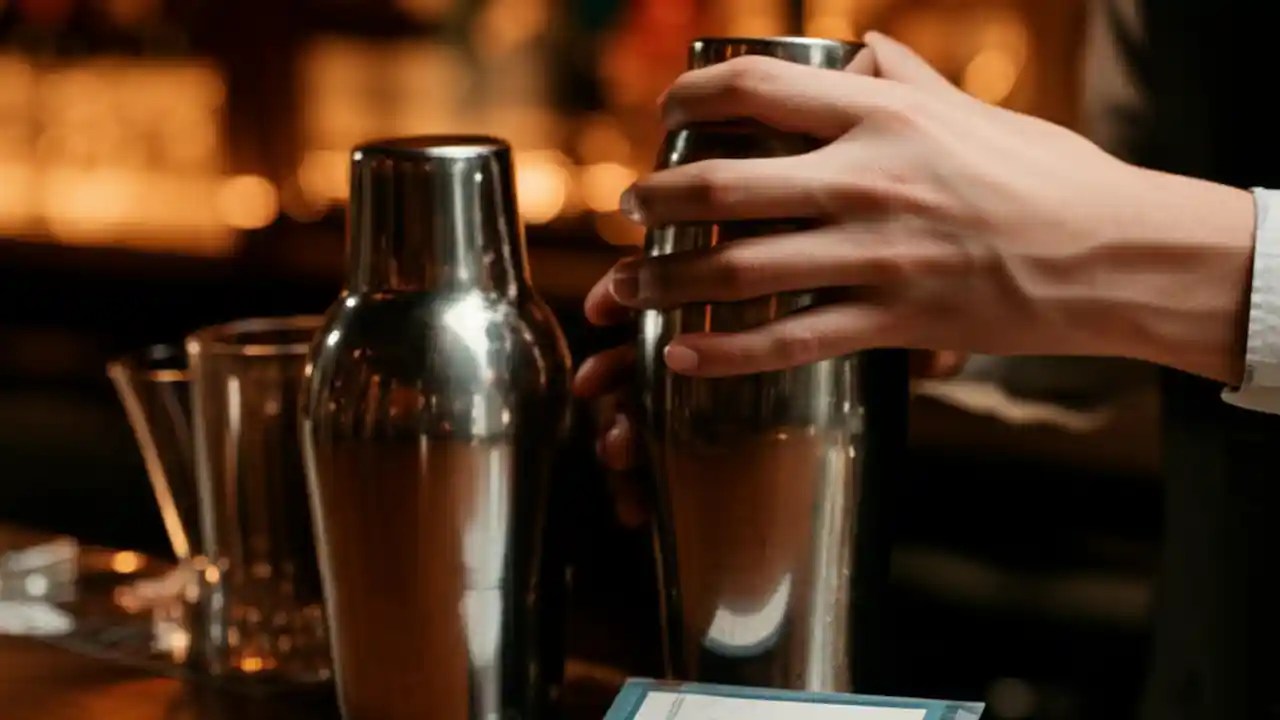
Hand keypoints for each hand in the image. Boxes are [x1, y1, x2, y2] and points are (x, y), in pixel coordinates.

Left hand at [602, 32, 1253, 384]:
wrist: (1118, 254)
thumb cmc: (1048, 176)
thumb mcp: (973, 111)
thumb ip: (904, 78)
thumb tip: (860, 49)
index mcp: (884, 115)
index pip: (755, 88)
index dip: (689, 97)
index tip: (663, 115)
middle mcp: (869, 179)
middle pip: (722, 185)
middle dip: (653, 200)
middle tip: (626, 210)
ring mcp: (879, 255)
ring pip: (741, 271)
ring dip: (667, 282)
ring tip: (625, 288)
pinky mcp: (895, 321)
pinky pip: (790, 342)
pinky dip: (726, 353)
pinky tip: (682, 357)